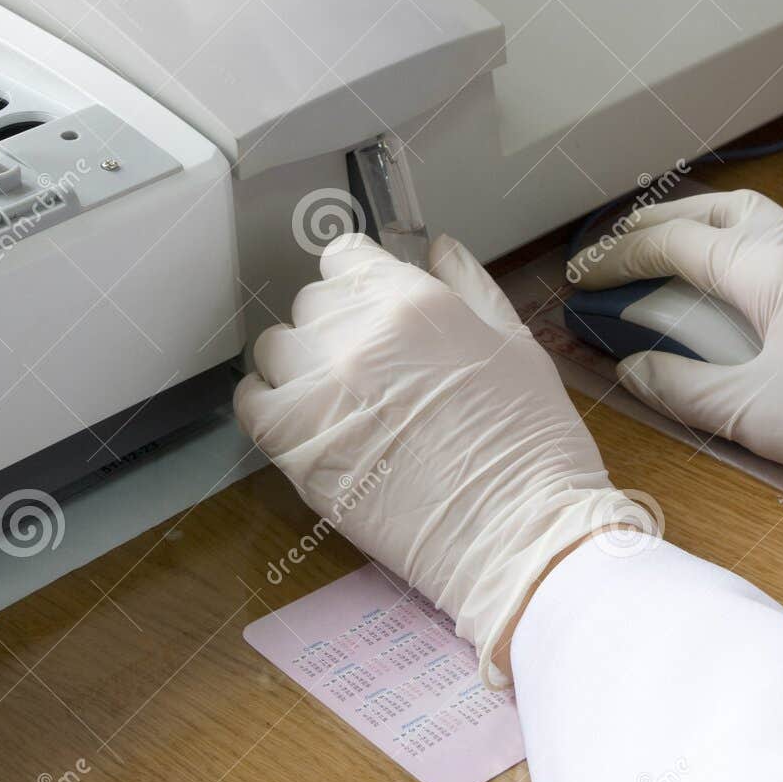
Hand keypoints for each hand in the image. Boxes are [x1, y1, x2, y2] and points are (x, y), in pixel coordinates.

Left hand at [235, 233, 654, 679]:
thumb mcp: (515, 344)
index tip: (369, 305)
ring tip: (338, 400)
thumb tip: (437, 247)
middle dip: (336, 324)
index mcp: (413, 300)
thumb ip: (470, 287)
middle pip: (312, 302)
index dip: (357, 279)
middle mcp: (357, 333)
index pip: (345, 256)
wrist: (519, 534)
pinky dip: (269, 405)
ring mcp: (320, 388)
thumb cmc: (531, 443)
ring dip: (300, 364)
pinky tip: (304, 423)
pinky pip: (251, 401)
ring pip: (276, 347)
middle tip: (371, 367)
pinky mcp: (294, 445)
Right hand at [569, 190, 782, 531]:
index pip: (671, 242)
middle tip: (620, 244)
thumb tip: (636, 368)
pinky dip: (752, 241)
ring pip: (759, 213)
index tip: (584, 274)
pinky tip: (753, 278)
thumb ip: (682, 388)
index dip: (617, 256)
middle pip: (713, 206)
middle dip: (657, 219)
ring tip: (678, 250)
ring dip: (708, 222)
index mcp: (766, 266)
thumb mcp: (753, 414)